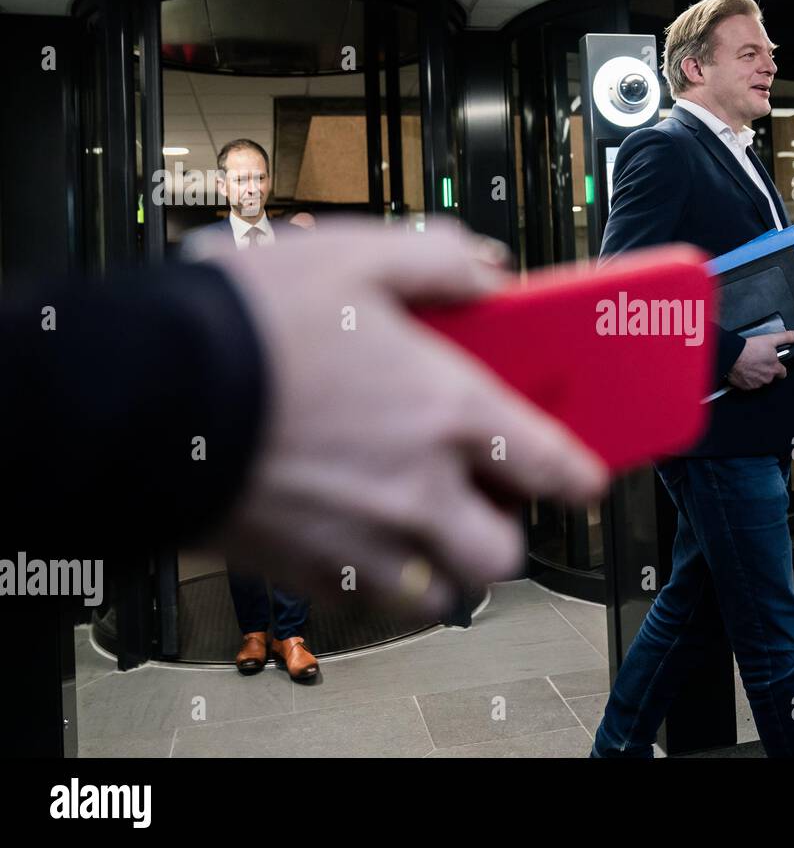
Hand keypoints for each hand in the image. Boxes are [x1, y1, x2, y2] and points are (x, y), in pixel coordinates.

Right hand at [210, 217, 608, 618]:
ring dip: (444, 567)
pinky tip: (355, 536)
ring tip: (422, 527)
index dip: (580, 475)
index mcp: (447, 412)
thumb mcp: (355, 254)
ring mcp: (363, 539)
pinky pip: (366, 604)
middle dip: (504, 531)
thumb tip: (489, 272)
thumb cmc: (246, 325)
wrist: (144, 392)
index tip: (583, 475)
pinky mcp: (306, 570)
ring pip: (441, 594)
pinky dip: (375, 581)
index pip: (554, 465)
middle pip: (503, 552)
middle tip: (484, 499)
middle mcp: (417, 489)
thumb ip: (438, 260)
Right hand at [727, 329, 793, 390]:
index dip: (779, 367)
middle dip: (766, 369)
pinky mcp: (745, 386)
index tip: (774, 363)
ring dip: (756, 374)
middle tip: (759, 360)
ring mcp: (756, 383)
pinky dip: (747, 378)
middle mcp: (767, 378)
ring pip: (759, 380)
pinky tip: (743, 369)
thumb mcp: (770, 339)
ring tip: (750, 364)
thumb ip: (786, 337)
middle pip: (770, 376)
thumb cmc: (749, 349)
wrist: (732, 355)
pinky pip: (748, 384)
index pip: (783, 372)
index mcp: (775, 368)